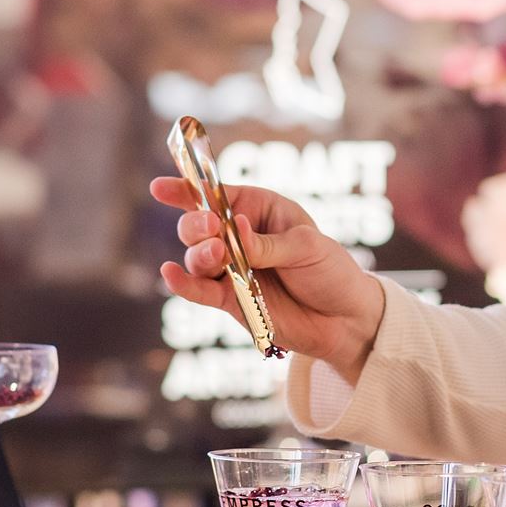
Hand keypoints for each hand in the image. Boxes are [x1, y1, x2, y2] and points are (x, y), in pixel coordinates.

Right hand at [151, 177, 385, 385]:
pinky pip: (200, 290)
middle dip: (197, 225)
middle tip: (213, 230)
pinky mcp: (230, 300)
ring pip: (197, 257)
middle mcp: (239, 237)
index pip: (216, 194)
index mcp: (259, 209)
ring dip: (200, 254)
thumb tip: (234, 230)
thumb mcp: (307, 247)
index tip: (160, 188)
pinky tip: (171, 274)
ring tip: (219, 256)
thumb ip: (267, 243)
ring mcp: (232, 269)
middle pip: (198, 225)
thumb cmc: (331, 270)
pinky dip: (184, 283)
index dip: (187, 189)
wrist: (345, 319)